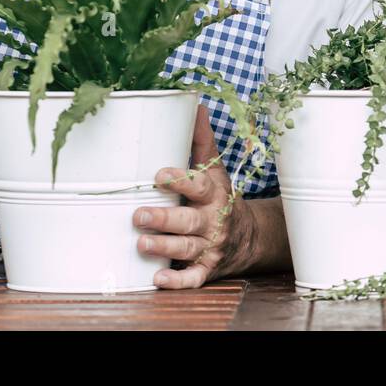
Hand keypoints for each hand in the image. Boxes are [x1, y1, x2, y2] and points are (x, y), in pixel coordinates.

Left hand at [134, 105, 251, 288]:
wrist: (247, 236)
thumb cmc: (219, 196)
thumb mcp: (215, 169)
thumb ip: (202, 140)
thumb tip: (196, 104)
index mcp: (213, 193)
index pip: (198, 186)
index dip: (180, 180)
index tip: (159, 174)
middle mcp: (212, 221)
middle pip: (188, 221)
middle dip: (164, 219)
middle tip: (138, 215)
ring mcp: (209, 247)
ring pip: (187, 249)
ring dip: (164, 248)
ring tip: (140, 244)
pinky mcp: (206, 269)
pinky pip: (193, 278)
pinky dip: (177, 281)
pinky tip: (157, 280)